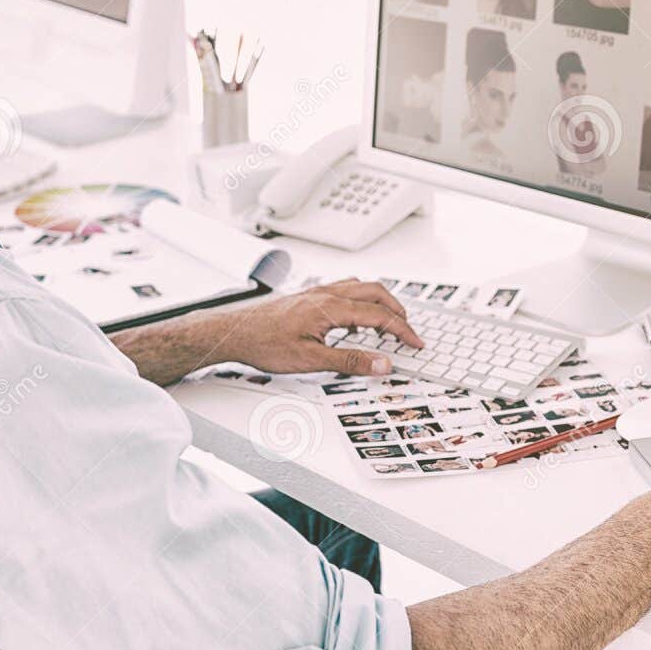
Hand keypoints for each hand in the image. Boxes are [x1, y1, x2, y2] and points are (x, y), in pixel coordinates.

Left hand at [217, 278, 423, 375]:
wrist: (235, 332)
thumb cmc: (265, 343)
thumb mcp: (311, 360)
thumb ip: (350, 360)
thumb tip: (382, 363)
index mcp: (331, 307)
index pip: (379, 315)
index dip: (403, 330)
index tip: (416, 343)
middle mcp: (326, 293)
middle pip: (376, 292)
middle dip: (397, 310)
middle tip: (408, 331)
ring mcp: (317, 292)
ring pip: (360, 287)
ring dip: (380, 302)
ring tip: (387, 324)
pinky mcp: (308, 296)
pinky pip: (344, 290)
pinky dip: (361, 301)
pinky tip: (354, 319)